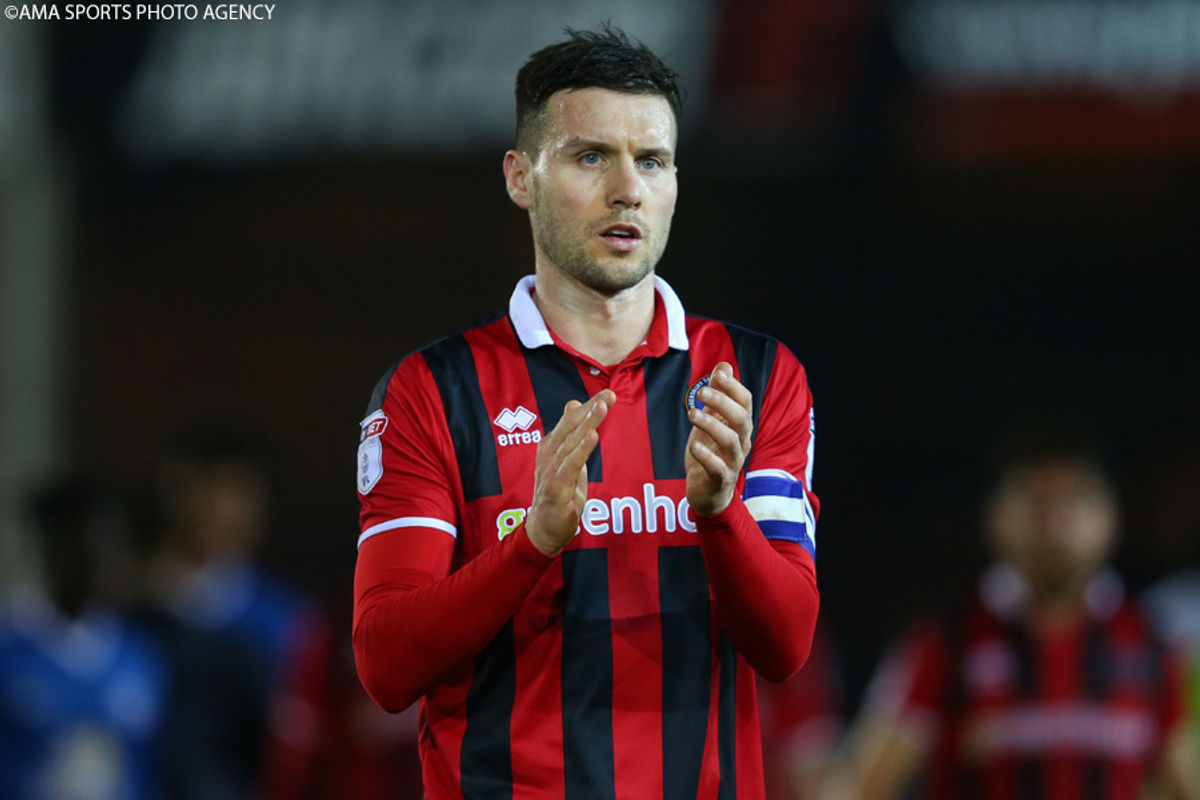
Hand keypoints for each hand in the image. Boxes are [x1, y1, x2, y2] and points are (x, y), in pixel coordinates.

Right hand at [525, 389, 615, 555]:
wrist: (544, 529)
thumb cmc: (558, 493)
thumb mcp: (567, 460)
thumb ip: (572, 434)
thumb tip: (575, 403)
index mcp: (551, 446)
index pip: (570, 421)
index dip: (588, 406)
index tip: (608, 394)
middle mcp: (548, 455)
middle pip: (571, 427)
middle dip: (590, 410)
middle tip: (609, 395)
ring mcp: (550, 471)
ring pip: (571, 442)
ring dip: (587, 423)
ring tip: (602, 407)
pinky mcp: (556, 488)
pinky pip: (570, 466)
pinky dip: (581, 450)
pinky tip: (593, 436)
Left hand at [685, 362, 752, 516]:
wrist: (708, 492)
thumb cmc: (711, 451)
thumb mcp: (713, 420)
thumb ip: (719, 394)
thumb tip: (724, 365)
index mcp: (741, 425)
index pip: (745, 402)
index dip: (733, 387)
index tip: (717, 373)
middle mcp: (742, 442)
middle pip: (741, 418)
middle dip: (723, 402)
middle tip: (701, 393)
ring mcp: (733, 461)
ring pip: (731, 441)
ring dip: (711, 425)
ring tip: (691, 414)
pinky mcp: (720, 479)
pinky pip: (717, 468)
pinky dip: (707, 456)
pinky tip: (693, 446)